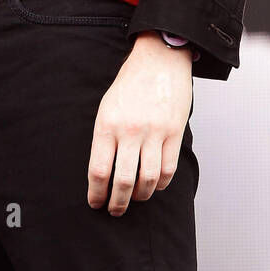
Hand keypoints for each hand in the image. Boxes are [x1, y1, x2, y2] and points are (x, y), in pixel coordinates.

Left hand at [87, 34, 192, 215]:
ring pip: (147, 179)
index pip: (98, 169)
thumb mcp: (107, 107)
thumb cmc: (130, 85)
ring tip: (134, 200)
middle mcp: (130, 130)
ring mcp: (154, 132)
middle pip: (123, 180)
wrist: (158, 60)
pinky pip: (168, 169)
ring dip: (140, 196)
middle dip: (117, 202)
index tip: (95, 203)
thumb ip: (105, 137)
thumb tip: (103, 173)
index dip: (96, 193)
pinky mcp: (174, 132)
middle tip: (114, 211)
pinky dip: (161, 184)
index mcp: (107, 124)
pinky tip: (154, 186)